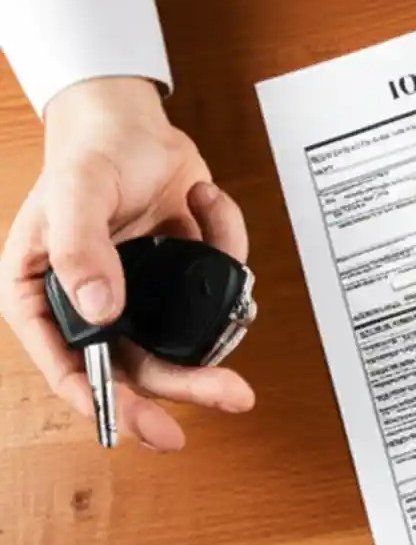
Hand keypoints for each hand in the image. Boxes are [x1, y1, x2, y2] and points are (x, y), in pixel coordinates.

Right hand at [0, 77, 254, 451]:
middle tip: (227, 398)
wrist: (132, 119)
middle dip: (182, 388)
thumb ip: (81, 249)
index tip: (142, 424)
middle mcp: (94, 305)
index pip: (68, 366)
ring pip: (180, 344)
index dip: (103, 402)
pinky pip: (215, 285)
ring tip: (240, 336)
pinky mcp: (182, 275)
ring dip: (216, 347)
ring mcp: (141, 294)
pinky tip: (207, 202)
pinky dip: (226, 246)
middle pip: (134, 367)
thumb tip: (99, 311)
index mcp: (46, 296)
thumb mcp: (76, 192)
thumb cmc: (90, 153)